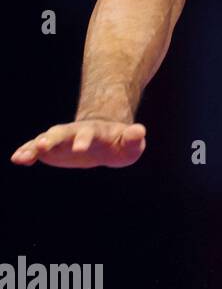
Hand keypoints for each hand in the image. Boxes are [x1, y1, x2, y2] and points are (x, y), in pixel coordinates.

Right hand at [11, 119, 146, 168]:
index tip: (80, 149)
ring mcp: (61, 139)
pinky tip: (16, 158)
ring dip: (33, 146)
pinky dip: (26, 152)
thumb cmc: (120, 143)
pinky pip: (35, 149)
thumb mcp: (131, 144)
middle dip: (52, 138)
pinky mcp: (51, 149)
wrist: (106, 141)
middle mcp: (74, 132)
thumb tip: (139, 130)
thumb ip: (133, 138)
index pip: (89, 133)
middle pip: (62, 133)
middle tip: (41, 145)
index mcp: (96, 131)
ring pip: (45, 140)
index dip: (84, 140)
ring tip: (22, 157)